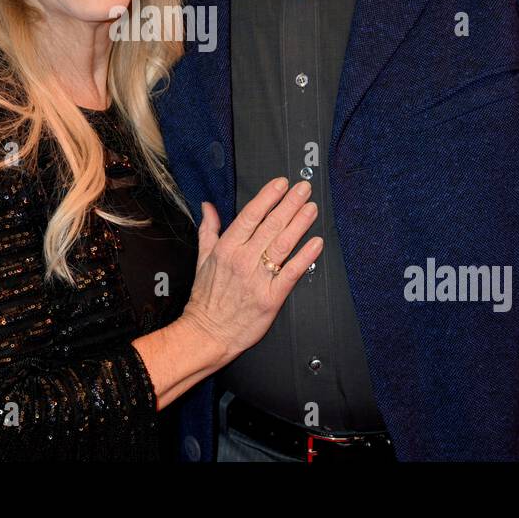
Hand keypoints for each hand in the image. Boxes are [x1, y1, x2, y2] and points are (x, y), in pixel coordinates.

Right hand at [180, 177, 322, 367]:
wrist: (207, 334)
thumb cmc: (206, 298)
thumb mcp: (202, 259)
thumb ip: (208, 230)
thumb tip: (208, 206)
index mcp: (226, 249)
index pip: (250, 216)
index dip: (268, 197)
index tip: (281, 183)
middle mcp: (243, 260)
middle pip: (270, 226)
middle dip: (289, 204)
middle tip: (304, 188)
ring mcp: (258, 279)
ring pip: (282, 245)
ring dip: (299, 224)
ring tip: (311, 208)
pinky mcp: (271, 298)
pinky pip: (291, 273)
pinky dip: (305, 256)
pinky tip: (316, 242)